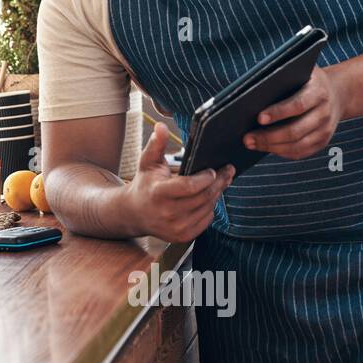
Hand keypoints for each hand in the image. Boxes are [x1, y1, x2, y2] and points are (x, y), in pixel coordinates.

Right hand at [124, 123, 232, 243]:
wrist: (133, 214)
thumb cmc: (144, 183)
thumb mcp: (147, 162)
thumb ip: (156, 144)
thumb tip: (161, 125)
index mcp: (159, 193)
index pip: (190, 186)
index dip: (206, 178)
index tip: (213, 169)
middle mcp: (168, 213)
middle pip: (204, 197)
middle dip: (219, 183)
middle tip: (228, 171)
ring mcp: (176, 228)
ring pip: (208, 208)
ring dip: (217, 194)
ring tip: (221, 182)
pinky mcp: (183, 236)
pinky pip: (206, 220)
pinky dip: (210, 207)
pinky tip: (209, 197)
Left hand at [243, 65, 344, 159]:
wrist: (337, 93)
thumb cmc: (308, 81)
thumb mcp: (299, 72)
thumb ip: (281, 79)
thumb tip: (253, 94)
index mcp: (318, 92)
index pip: (298, 105)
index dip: (278, 113)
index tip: (259, 118)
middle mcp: (324, 113)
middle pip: (295, 130)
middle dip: (268, 137)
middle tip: (247, 138)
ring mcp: (325, 130)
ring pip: (297, 145)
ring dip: (272, 147)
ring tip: (252, 144)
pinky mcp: (322, 141)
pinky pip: (301, 152)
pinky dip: (282, 152)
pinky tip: (267, 148)